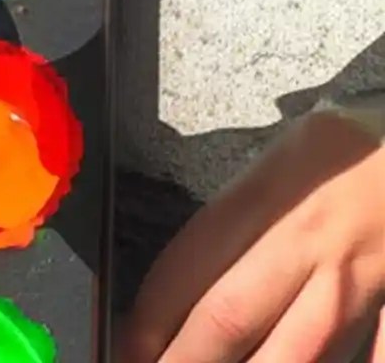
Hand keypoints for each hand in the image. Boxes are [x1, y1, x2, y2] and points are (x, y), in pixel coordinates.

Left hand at [121, 101, 384, 361]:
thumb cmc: (357, 147)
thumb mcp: (284, 156)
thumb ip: (237, 212)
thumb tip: (188, 272)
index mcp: (264, 200)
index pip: (186, 270)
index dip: (149, 321)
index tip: (127, 349)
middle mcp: (306, 245)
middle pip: (228, 320)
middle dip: (183, 360)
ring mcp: (359, 282)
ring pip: (295, 354)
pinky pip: (373, 356)